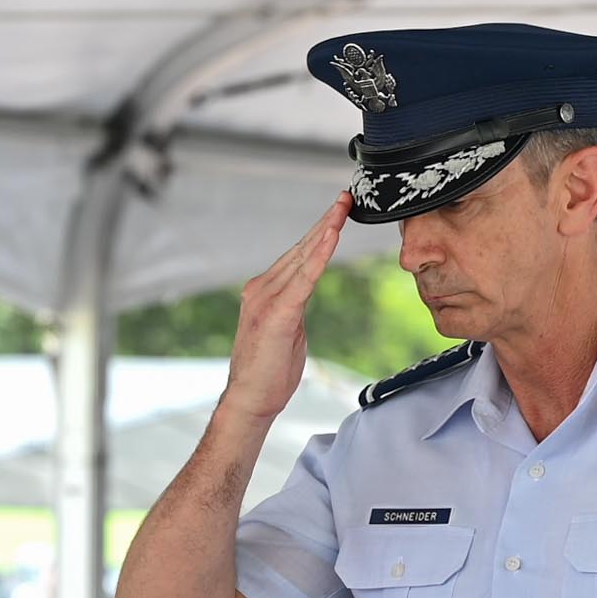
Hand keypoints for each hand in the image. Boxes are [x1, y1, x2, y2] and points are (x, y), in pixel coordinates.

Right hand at [221, 194, 353, 423]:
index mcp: (263, 291)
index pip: (297, 255)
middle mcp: (261, 288)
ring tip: (342, 208)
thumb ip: (295, 304)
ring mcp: (266, 299)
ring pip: (303, 258)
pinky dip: (319, 255)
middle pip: (300, 249)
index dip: (319, 232)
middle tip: (346, 197)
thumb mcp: (288, 329)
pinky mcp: (276, 313)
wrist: (250, 400)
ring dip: (325, 230)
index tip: (337, 211)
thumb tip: (306, 290)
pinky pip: (304, 278)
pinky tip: (331, 236)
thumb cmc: (269, 371)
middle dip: (325, 222)